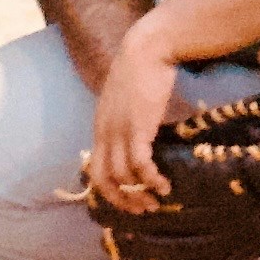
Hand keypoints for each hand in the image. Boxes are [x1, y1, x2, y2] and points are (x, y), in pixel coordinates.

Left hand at [81, 34, 181, 210]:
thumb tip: (143, 136)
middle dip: (122, 200)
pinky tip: (164, 186)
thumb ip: (127, 118)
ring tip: (157, 202)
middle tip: (141, 210)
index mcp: (100, 127)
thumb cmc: (141, 70)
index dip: (109, 189)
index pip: (95, 168)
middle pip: (103, 179)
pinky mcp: (137, 129)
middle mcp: (104, 133)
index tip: (127, 199)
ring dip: (139, 194)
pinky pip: (140, 166)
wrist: (148, 49)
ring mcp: (119, 132)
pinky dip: (151, 180)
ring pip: (122, 177)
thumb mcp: (126, 99)